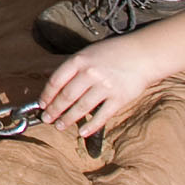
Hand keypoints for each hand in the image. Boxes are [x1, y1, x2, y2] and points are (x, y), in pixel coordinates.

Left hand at [40, 36, 170, 137]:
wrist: (142, 54)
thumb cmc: (113, 53)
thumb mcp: (87, 53)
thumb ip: (72, 67)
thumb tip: (51, 81)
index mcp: (79, 60)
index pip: (56, 81)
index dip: (46, 95)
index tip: (42, 104)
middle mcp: (90, 73)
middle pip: (66, 96)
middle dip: (54, 110)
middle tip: (47, 119)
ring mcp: (105, 86)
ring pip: (81, 108)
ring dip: (68, 119)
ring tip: (60, 126)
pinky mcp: (119, 98)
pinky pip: (102, 115)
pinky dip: (91, 125)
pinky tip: (82, 132)